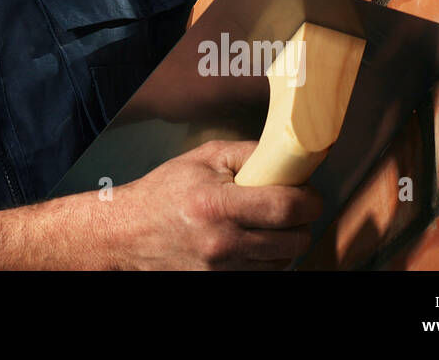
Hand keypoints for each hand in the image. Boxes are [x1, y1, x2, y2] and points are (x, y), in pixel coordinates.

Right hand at [111, 139, 323, 269]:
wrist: (129, 233)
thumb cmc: (164, 193)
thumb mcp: (202, 159)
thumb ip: (248, 154)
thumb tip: (288, 157)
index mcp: (217, 205)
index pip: (286, 208)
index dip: (309, 199)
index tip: (309, 192)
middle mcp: (222, 243)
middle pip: (294, 240)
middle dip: (302, 221)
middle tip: (293, 206)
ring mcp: (223, 270)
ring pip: (284, 261)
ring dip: (285, 241)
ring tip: (266, 223)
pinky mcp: (222, 284)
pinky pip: (265, 274)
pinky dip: (267, 258)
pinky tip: (252, 241)